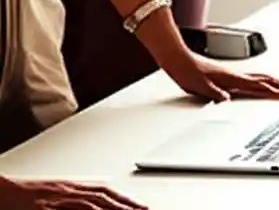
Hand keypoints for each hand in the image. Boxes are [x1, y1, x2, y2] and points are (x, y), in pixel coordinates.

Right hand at [0, 175, 145, 208]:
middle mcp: (65, 191)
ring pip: (88, 205)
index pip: (103, 191)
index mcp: (68, 187)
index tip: (141, 206)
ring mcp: (54, 200)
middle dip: (125, 206)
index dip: (124, 199)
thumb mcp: (51, 195)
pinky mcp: (42, 209)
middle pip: (101, 198)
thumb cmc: (21, 196)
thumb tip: (93, 204)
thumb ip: (71, 200)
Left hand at [160, 52, 278, 102]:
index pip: (262, 87)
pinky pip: (257, 78)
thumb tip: (226, 99)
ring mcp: (237, 74)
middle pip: (270, 81)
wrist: (178, 58)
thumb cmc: (187, 71)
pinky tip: (270, 84)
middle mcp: (238, 76)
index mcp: (233, 79)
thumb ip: (213, 92)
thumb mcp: (197, 85)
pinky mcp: (232, 75)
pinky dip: (269, 81)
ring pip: (265, 78)